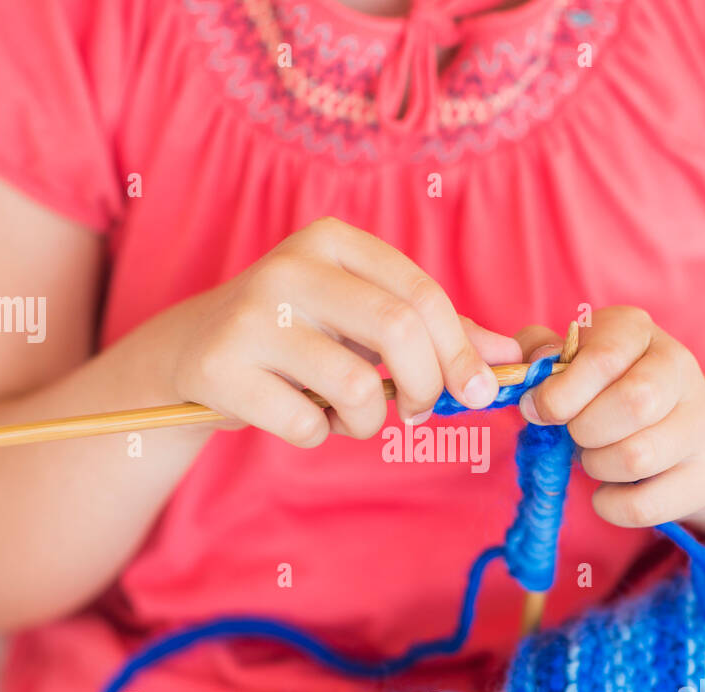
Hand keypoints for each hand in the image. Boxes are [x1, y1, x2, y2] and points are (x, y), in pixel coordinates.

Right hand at [170, 217, 519, 446]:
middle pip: (398, 330)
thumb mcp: (363, 318)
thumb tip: (510, 357)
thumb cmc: (300, 337)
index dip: (460, 350)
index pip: (421, 294)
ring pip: (356, 385)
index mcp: (334, 242)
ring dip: (369, 419)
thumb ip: (435, 332)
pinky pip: (306, 423)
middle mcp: (290, 267)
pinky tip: (300, 416)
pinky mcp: (221, 366)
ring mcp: (251, 316)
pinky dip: (319, 435)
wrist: (194, 350)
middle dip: (427, 385)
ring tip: (348, 413)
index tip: (478, 391)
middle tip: (420, 410)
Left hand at [516, 307, 704, 527]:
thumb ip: (538, 351)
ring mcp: (702, 423)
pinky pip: (645, 506)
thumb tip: (532, 366)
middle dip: (584, 430)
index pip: (604, 357)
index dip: (559, 393)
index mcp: (637, 331)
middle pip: (634, 403)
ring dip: (597, 465)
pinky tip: (609, 491)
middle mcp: (679, 367)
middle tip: (575, 434)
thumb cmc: (602, 392)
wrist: (676, 432)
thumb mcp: (569, 359)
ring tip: (596, 457)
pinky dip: (610, 505)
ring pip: (638, 456)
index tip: (538, 410)